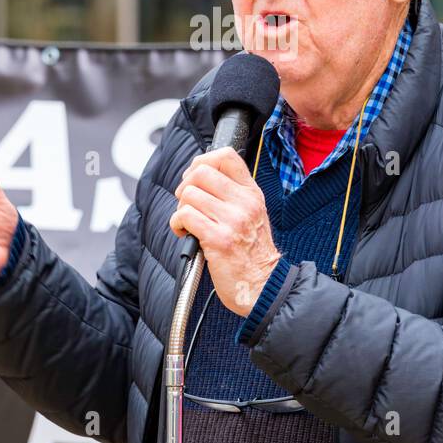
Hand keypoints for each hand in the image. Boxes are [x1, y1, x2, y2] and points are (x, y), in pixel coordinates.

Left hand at [170, 147, 281, 317]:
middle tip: (187, 203)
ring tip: (188, 223)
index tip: (195, 178)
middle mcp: (244, 203)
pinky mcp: (218, 240)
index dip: (202, 161)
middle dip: (185, 186)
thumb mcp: (253, 215)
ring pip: (189, 194)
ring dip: (181, 208)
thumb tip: (201, 176)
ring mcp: (232, 220)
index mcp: (252, 194)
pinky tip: (185, 233)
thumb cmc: (253, 255)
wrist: (264, 286)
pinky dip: (177, 224)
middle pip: (201, 172)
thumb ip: (233, 195)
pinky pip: (185, 216)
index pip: (226, 155)